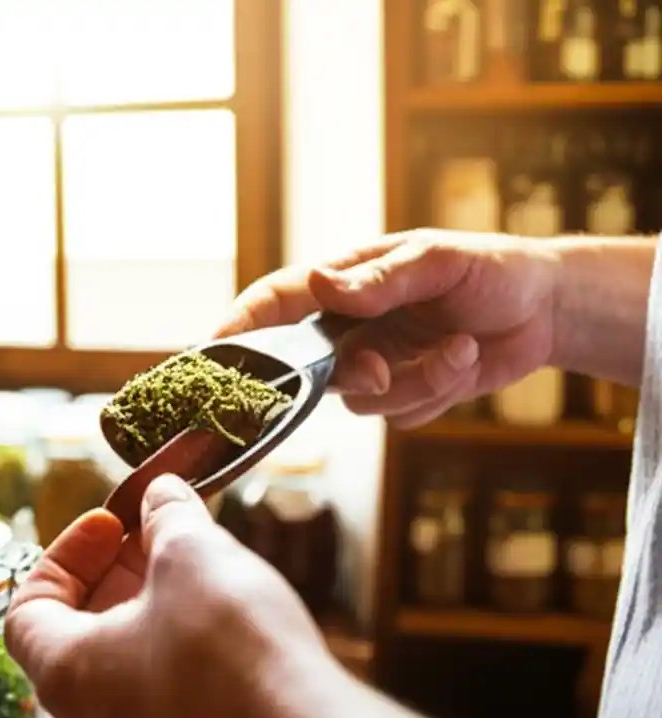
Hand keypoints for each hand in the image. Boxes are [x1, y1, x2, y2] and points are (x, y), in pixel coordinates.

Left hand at [4, 475, 349, 717]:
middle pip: (80, 626)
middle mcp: (87, 714)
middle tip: (160, 529)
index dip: (68, 553)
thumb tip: (163, 494)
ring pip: (126, 655)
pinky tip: (225, 607)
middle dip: (119, 567)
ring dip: (156, 599)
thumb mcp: (193, 557)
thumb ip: (166, 517)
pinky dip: (182, 639)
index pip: (29, 605)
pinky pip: (165, 682)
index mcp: (64, 673)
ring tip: (199, 557)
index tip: (111, 524)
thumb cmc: (237, 659)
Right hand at [218, 230, 562, 427]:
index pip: (272, 305)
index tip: (211, 357)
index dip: (237, 330)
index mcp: (341, 284)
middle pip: (310, 370)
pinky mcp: (404, 394)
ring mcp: (373, 363)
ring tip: (464, 347)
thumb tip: (320, 284)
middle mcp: (346, 327)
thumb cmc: (489, 269)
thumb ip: (379, 280)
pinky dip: (439, 393)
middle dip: (354, 375)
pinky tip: (468, 360)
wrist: (546, 309)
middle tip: (386, 371)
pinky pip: (400, 415)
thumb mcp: (436, 262)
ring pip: (361, 401)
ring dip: (419, 381)